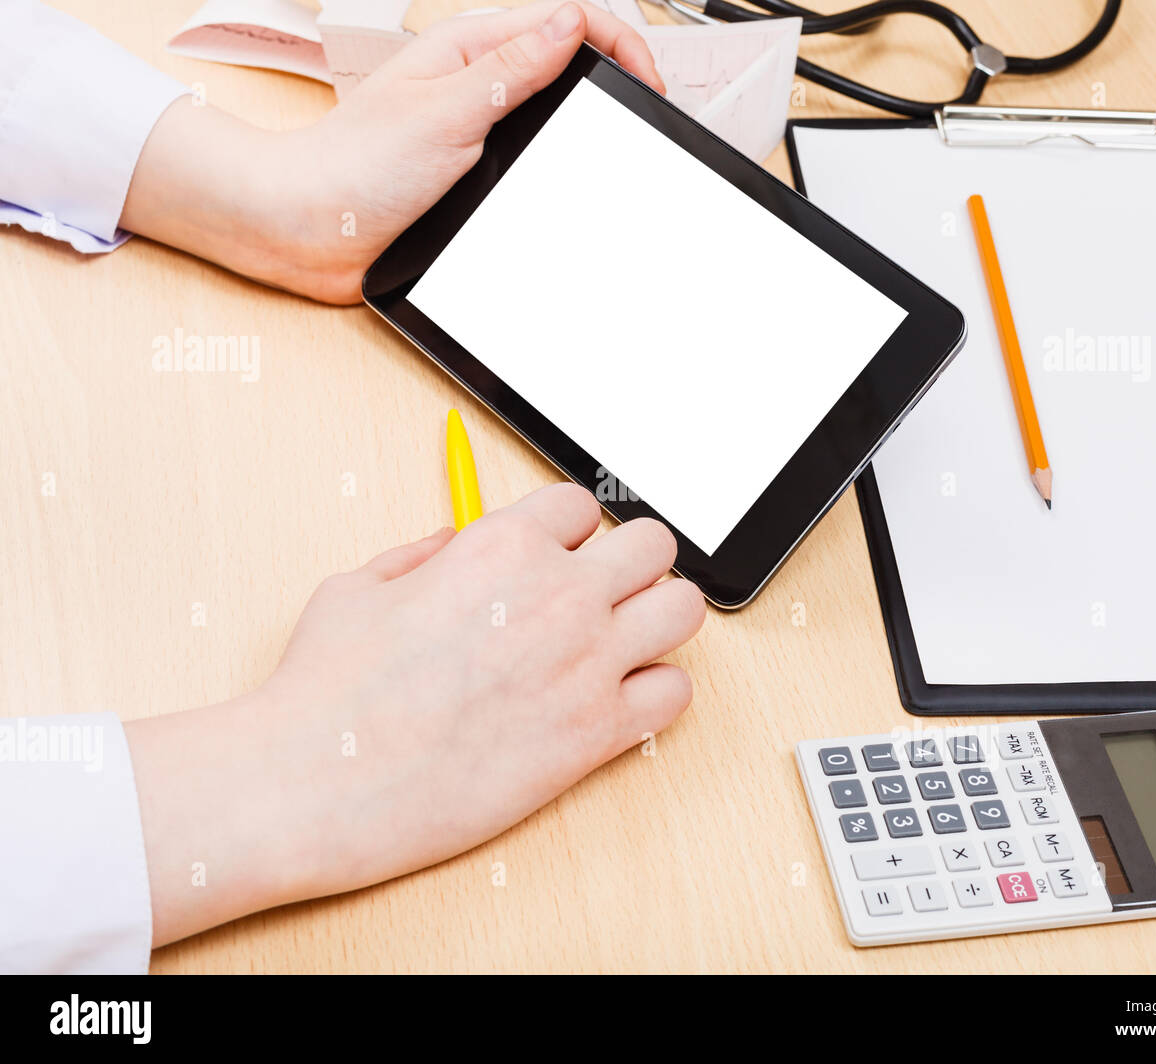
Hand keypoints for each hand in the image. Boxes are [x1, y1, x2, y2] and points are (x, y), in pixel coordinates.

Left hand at [121, 2, 663, 302]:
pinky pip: (533, 165)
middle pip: (568, 64)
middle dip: (614, 79)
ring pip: (555, 116)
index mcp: (471, 49)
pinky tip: (576, 183)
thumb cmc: (355, 166)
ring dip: (589, 125)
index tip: (647, 83)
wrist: (309, 228)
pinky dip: (562, 170)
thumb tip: (569, 23)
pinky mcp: (476, 178)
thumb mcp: (447, 111)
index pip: (565, 21)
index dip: (617, 43)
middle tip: (648, 112)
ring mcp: (479, 132)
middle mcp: (479, 85)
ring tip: (623, 144)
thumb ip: (511, 68)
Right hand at [124, 485, 705, 945]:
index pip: (581, 504)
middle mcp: (558, 594)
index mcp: (501, 545)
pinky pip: (676, 693)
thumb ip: (423, 555)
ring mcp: (586, 662)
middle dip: (629, 564)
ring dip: (657, 619)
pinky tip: (614, 704)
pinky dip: (655, 694)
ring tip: (620, 644)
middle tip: (600, 595)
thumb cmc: (325, 686)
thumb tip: (456, 544)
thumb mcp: (360, 587)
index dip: (566, 532)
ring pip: (684, 610)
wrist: (315, 782)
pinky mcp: (596, 733)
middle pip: (652, 544)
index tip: (553, 559)